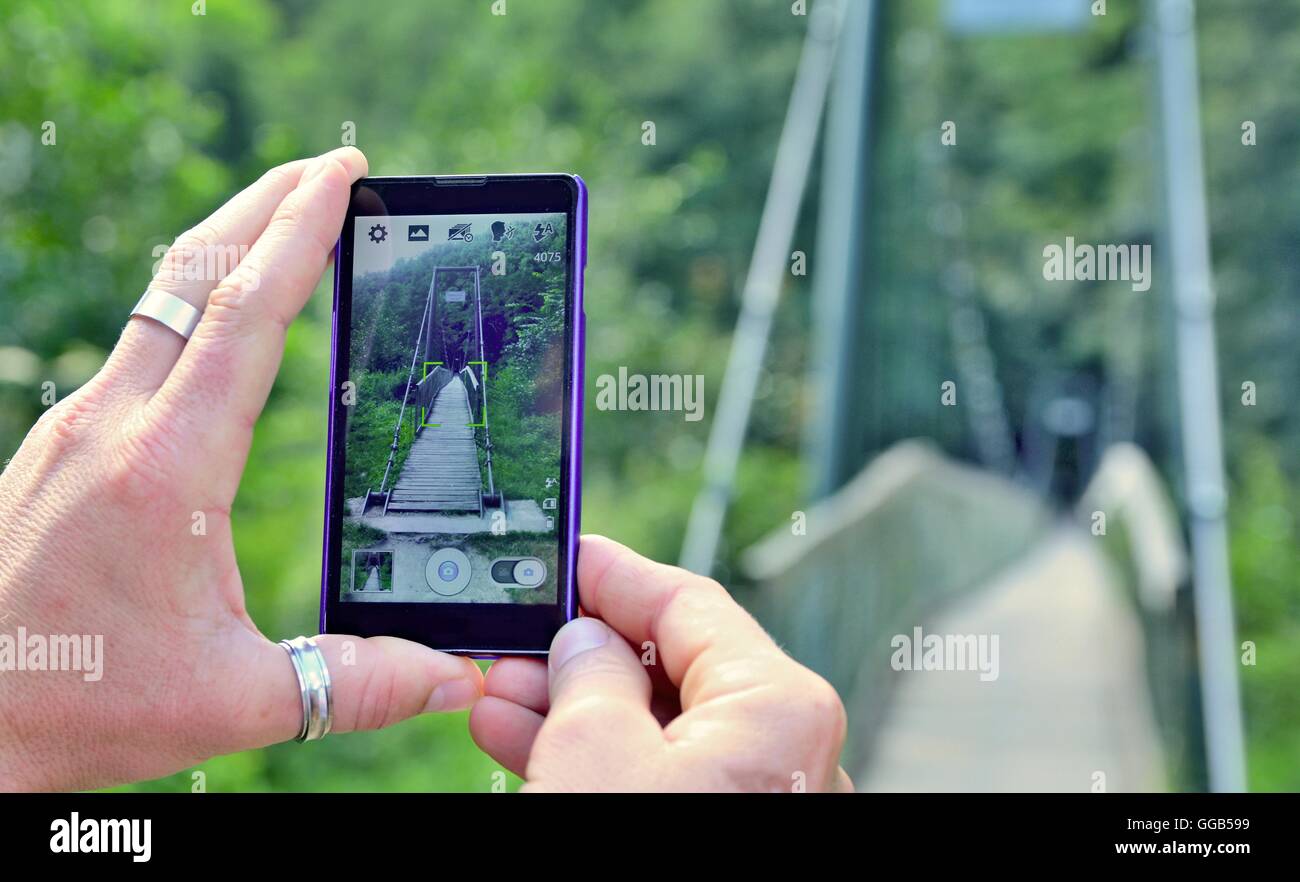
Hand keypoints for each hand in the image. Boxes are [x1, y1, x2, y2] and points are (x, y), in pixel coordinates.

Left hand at [0, 148, 482, 791]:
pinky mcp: (60, 445)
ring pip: (157, 297)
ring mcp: (75, 427)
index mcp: (165, 467)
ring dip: (225, 245)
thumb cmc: (81, 707)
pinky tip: (219, 320)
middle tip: (332, 166)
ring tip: (285, 219)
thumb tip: (456, 676)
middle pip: (193, 272)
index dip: (300, 234)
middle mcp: (112, 425)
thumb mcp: (234, 703)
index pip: (244, 314)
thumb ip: (356, 683)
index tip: (344, 175)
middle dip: (267, 203)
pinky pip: (137, 342)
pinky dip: (191, 300)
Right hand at [470, 535, 851, 791]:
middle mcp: (786, 748)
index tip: (567, 557)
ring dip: (574, 709)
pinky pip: (661, 777)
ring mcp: (760, 795)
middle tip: (517, 639)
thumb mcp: (595, 751)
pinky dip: (597, 759)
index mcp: (778, 705)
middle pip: (672, 667)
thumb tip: (585, 643)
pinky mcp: (725, 823)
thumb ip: (590, 675)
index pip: (689, 603)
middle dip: (581, 652)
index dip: (617, 575)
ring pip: (659, 728)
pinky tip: (523, 741)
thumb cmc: (637, 855)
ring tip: (500, 694)